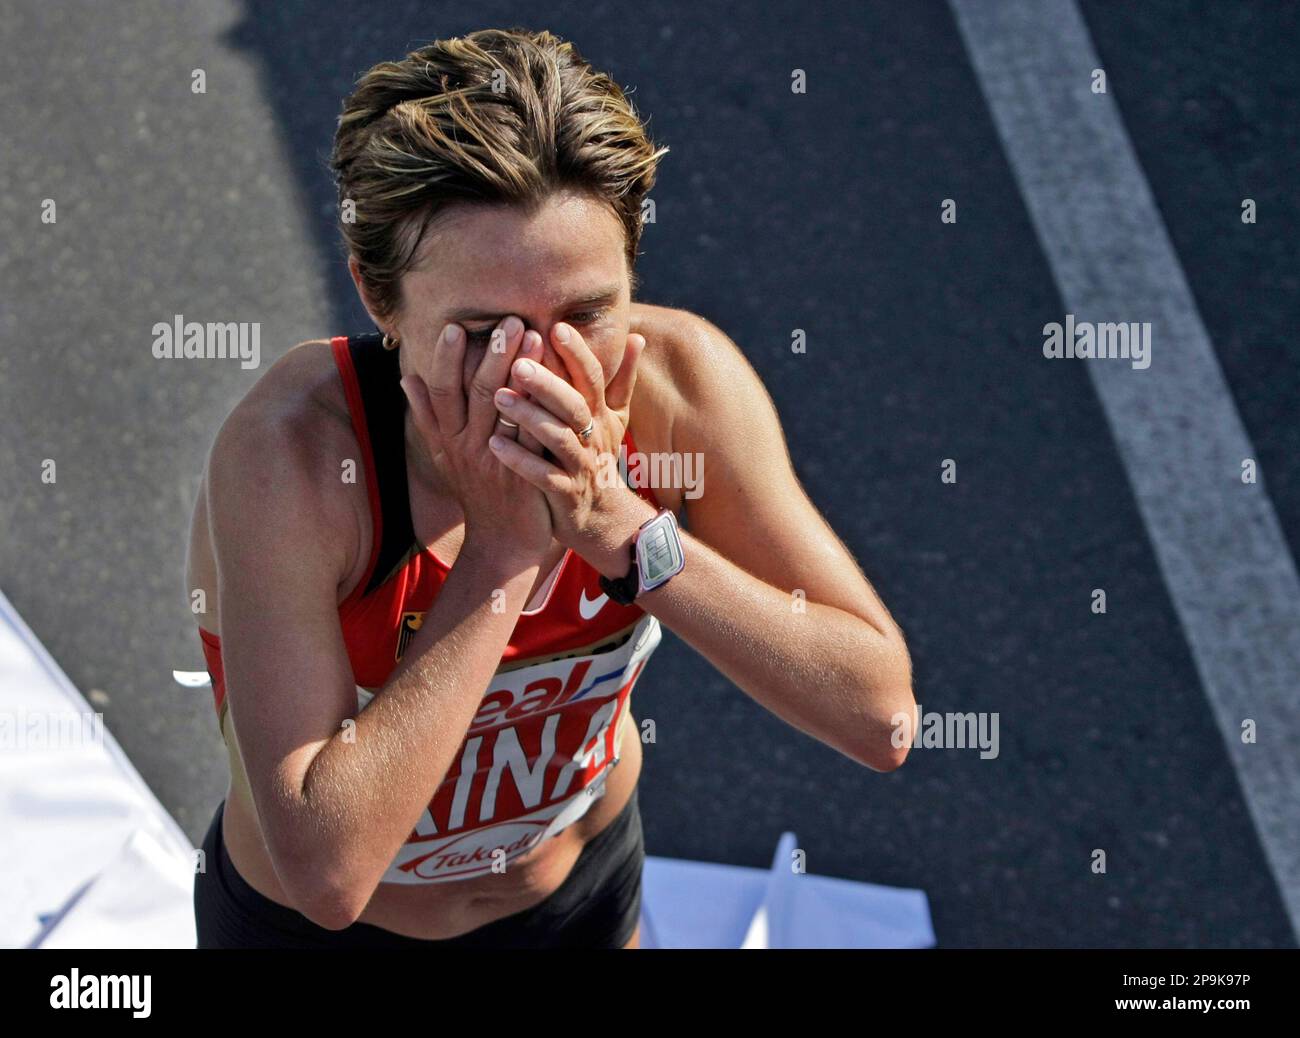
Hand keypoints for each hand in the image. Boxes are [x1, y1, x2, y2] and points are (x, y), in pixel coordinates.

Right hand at [400, 316, 552, 562]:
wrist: (503, 540)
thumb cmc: (477, 492)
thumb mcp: (444, 457)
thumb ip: (427, 417)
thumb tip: (407, 379)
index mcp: (448, 439)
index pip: (442, 391)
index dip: (446, 360)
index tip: (456, 326)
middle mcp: (468, 448)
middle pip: (477, 393)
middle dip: (493, 354)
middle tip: (510, 320)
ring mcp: (497, 461)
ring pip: (508, 411)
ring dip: (523, 372)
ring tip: (537, 338)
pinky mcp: (525, 474)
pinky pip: (535, 436)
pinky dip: (545, 409)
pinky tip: (560, 383)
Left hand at [486, 322, 651, 575]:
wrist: (605, 519)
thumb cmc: (601, 459)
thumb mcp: (617, 418)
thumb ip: (622, 378)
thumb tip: (637, 336)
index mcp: (599, 414)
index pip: (592, 378)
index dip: (578, 353)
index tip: (556, 327)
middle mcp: (592, 437)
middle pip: (574, 405)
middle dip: (548, 383)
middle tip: (518, 362)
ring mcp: (580, 466)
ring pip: (558, 439)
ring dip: (530, 417)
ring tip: (498, 397)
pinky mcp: (565, 494)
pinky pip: (542, 476)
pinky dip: (520, 461)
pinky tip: (494, 445)